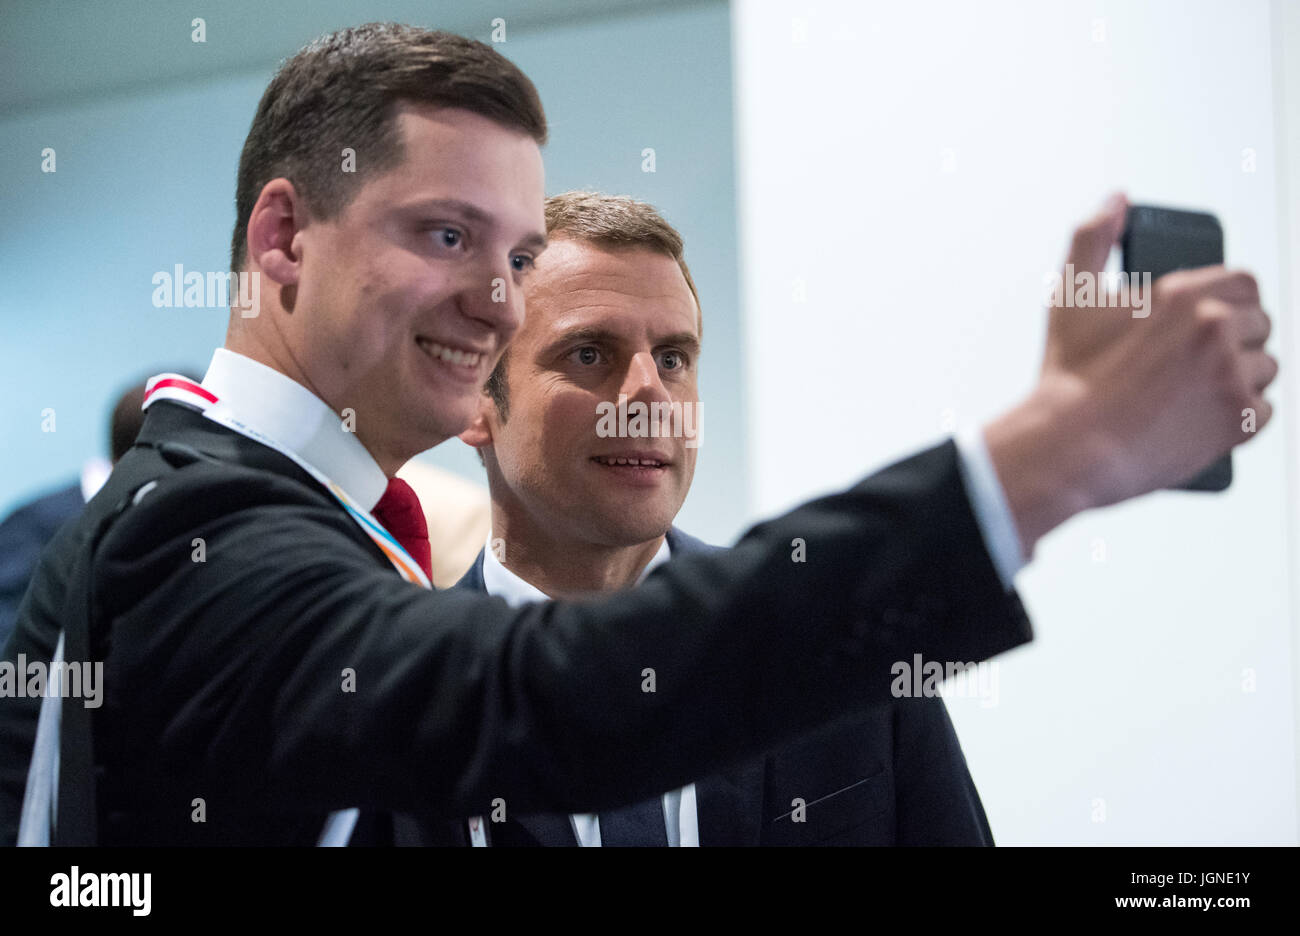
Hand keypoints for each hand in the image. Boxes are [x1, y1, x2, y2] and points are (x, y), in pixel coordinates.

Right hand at [985, 193, 1277, 555]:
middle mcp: (1215, 327)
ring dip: (1239, 378)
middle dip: (1233, 341)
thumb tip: (1116, 200)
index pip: (1245, 282)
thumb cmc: (1069, 377)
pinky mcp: (1241, 419)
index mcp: (1182, 293)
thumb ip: (1092, 237)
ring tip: (1193, 393)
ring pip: (1267, 366)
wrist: (1071, 446)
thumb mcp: (1072, 297)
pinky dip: (1239, 417)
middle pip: (1261, 323)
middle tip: (1191, 364)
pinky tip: (1200, 418)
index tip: (1205, 324)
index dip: (1228, 303)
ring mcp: (1232, 374)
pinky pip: (1266, 409)